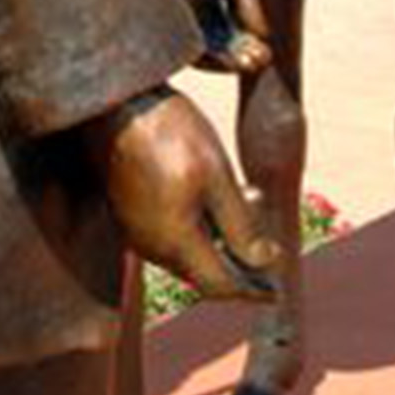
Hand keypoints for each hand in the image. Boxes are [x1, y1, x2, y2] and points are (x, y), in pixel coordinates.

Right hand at [83, 85, 277, 298]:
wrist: (117, 104)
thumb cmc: (169, 133)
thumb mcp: (216, 174)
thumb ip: (241, 224)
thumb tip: (265, 260)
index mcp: (175, 243)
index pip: (219, 285)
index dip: (251, 289)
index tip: (276, 290)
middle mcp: (151, 248)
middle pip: (203, 272)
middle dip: (238, 260)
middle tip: (268, 237)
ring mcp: (137, 232)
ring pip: (188, 253)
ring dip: (220, 239)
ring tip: (248, 201)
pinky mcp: (130, 214)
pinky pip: (171, 235)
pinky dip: (199, 226)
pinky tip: (213, 193)